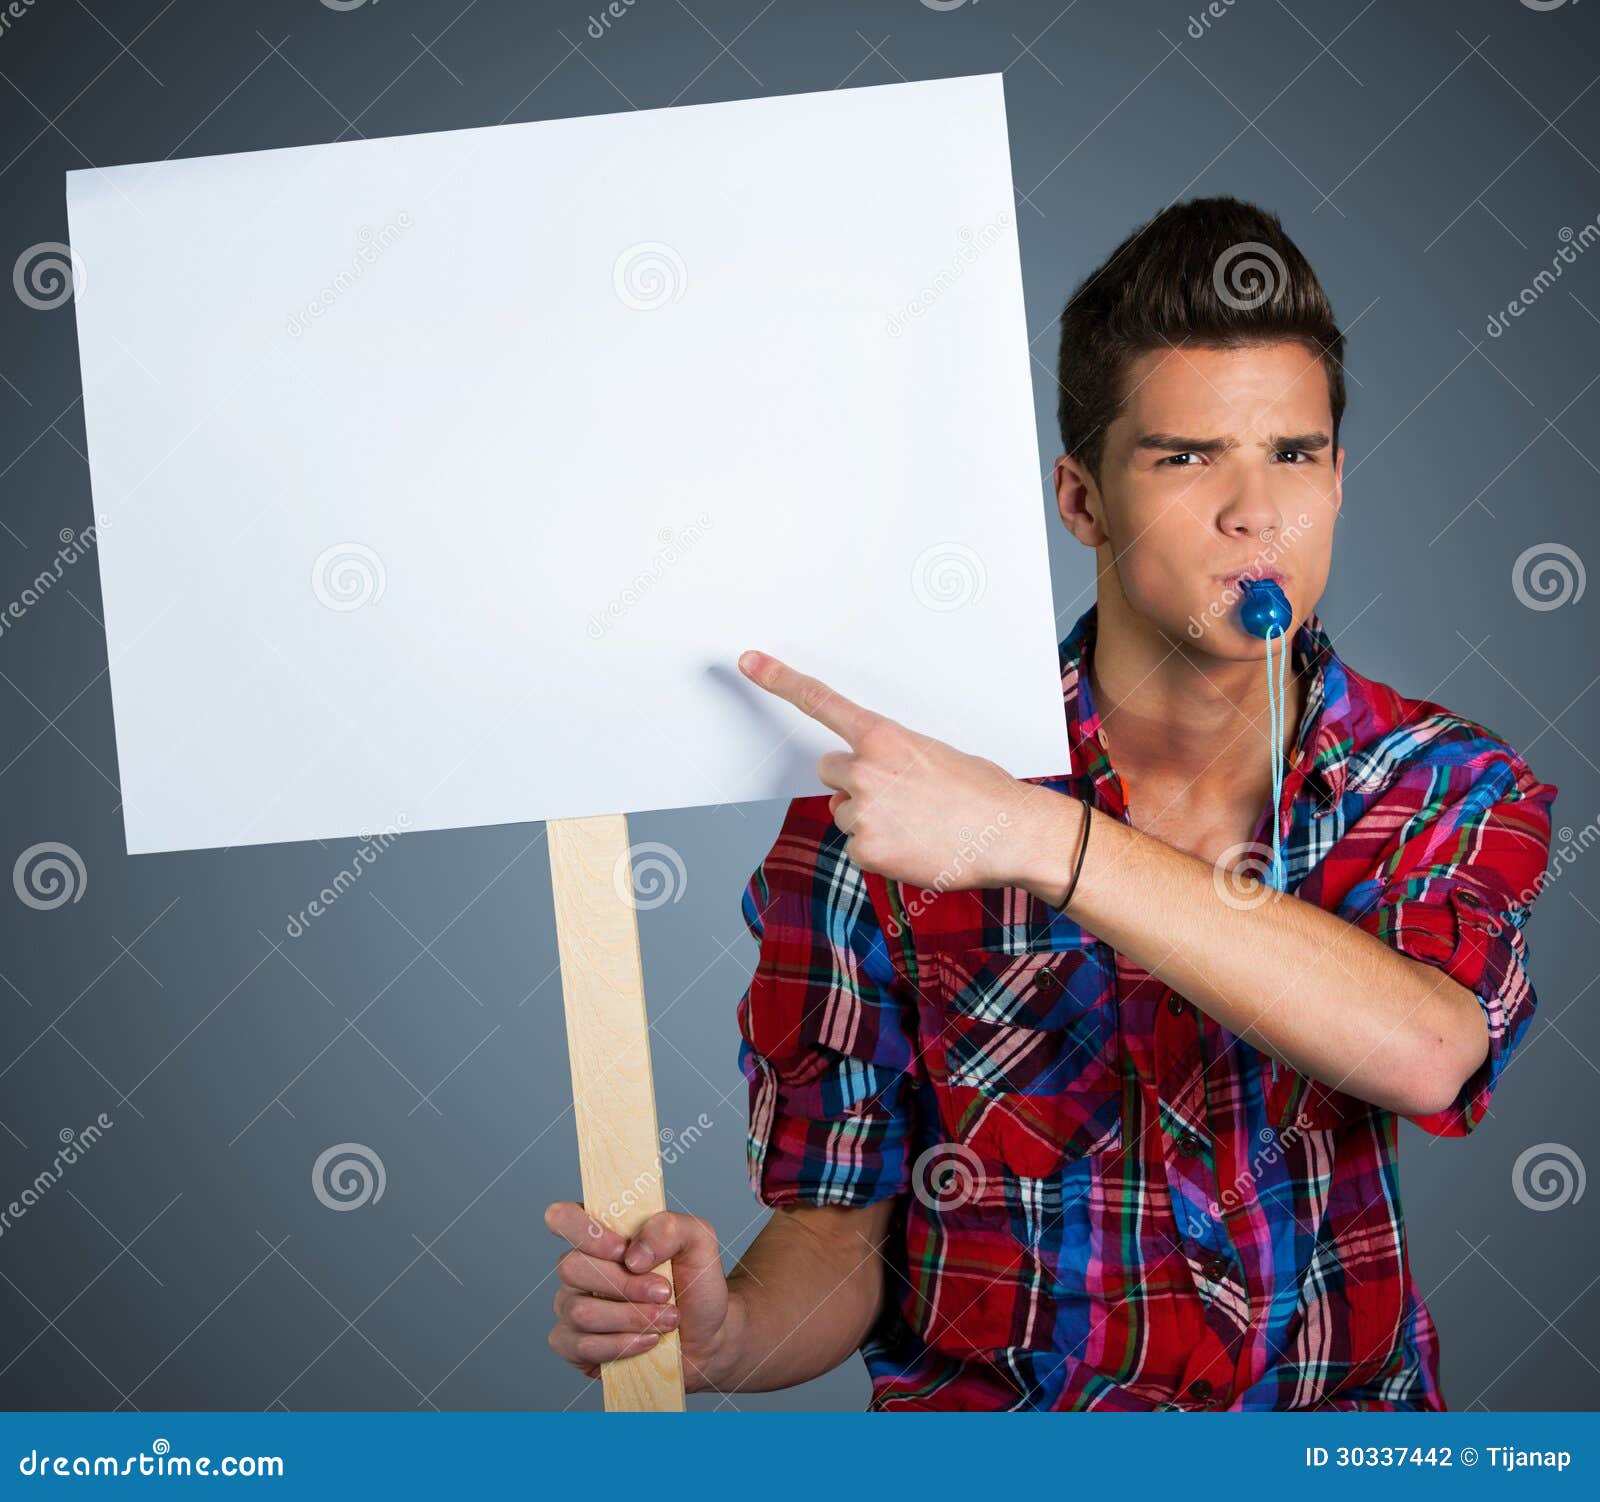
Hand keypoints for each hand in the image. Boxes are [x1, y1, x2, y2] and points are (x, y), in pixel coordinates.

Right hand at [544, 1202, 736, 1391]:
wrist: (707, 1334)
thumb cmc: (694, 1282)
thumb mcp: (698, 1240)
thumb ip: (669, 1228)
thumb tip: (633, 1255)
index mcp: (601, 1232)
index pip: (562, 1217)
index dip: (584, 1231)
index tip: (622, 1249)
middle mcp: (578, 1267)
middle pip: (571, 1267)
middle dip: (625, 1285)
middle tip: (664, 1292)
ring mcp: (571, 1306)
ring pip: (581, 1311)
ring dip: (632, 1317)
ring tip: (667, 1318)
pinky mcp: (574, 1345)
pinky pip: (582, 1347)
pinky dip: (622, 1345)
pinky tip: (649, 1339)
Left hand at [738, 649, 1065, 892]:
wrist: (1010, 832)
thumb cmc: (983, 790)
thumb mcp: (935, 754)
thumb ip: (893, 757)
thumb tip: (873, 775)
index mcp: (883, 737)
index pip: (821, 702)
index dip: (780, 680)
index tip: (748, 662)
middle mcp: (865, 770)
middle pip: (830, 771)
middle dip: (854, 782)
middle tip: (900, 796)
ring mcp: (861, 811)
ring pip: (845, 812)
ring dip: (871, 819)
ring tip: (919, 824)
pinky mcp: (865, 850)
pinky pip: (858, 847)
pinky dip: (882, 851)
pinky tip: (916, 846)